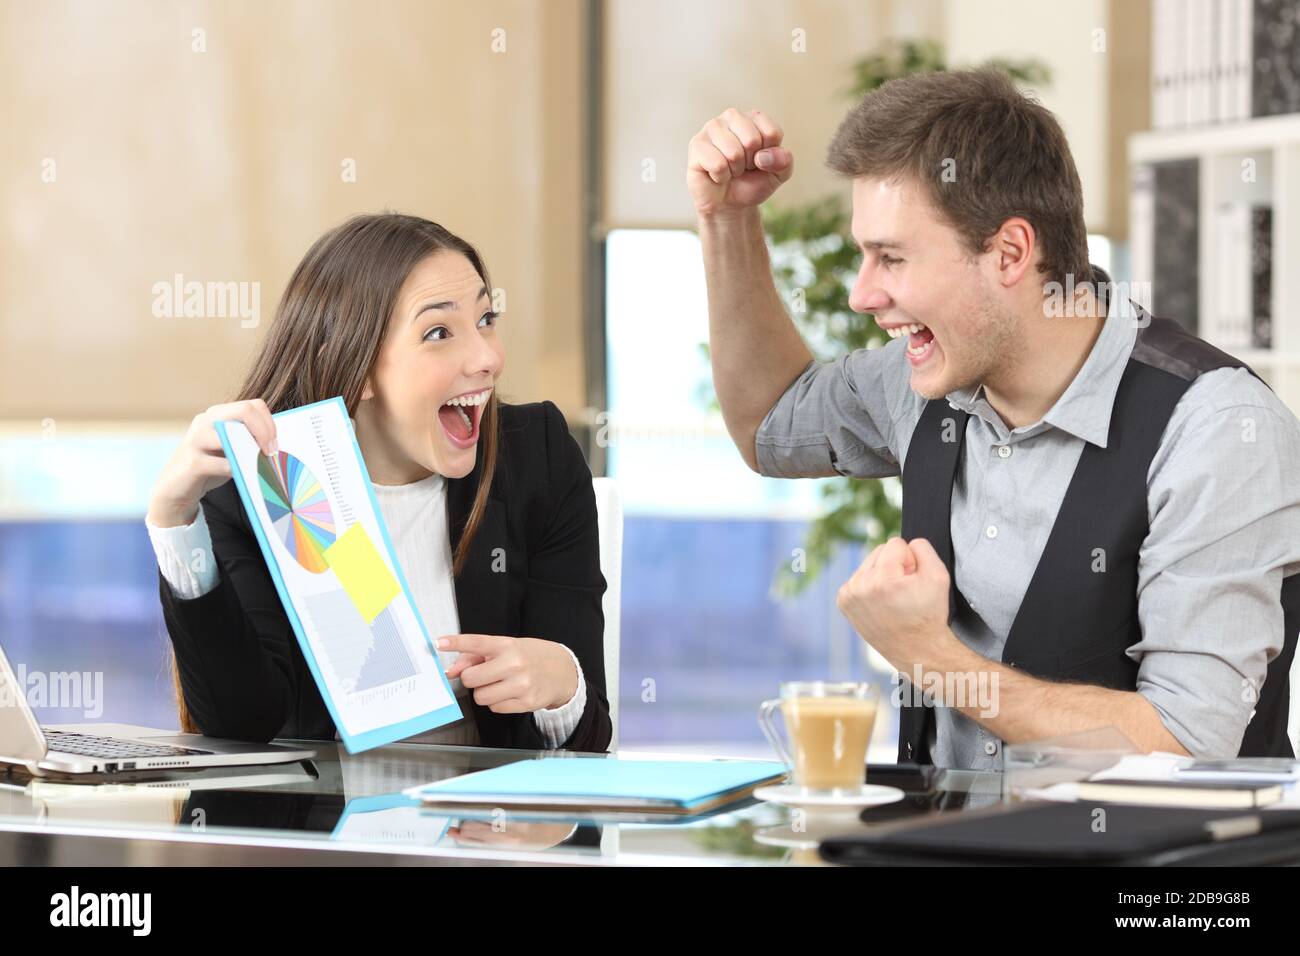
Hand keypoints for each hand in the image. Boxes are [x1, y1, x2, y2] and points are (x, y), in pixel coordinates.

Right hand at [146, 399, 278, 527]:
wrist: (176, 489)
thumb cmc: (209, 467)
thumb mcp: (230, 448)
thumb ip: (247, 440)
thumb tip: (278, 443)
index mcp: (217, 414)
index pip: (252, 405)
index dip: (269, 422)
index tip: (276, 443)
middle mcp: (205, 421)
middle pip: (245, 411)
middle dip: (265, 431)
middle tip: (272, 452)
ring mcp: (196, 439)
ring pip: (233, 436)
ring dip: (252, 452)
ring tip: (260, 465)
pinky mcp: (192, 462)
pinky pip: (224, 464)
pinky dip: (238, 471)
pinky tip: (242, 477)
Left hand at [438, 634, 577, 712]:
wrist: (563, 671)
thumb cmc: (529, 656)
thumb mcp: (506, 648)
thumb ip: (475, 657)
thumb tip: (452, 671)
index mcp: (507, 645)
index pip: (477, 643)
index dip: (456, 642)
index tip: (439, 642)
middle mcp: (514, 663)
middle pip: (471, 678)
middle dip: (472, 678)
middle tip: (484, 675)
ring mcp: (521, 684)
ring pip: (481, 697)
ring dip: (484, 693)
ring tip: (499, 684)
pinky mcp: (526, 702)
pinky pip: (495, 708)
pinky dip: (497, 703)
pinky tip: (509, 693)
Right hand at [686, 107, 792, 218]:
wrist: (729, 204)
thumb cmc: (752, 183)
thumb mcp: (778, 174)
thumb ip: (783, 162)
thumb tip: (764, 157)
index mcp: (755, 118)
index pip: (772, 133)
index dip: (768, 156)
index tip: (759, 162)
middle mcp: (732, 116)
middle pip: (752, 140)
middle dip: (750, 163)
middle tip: (742, 167)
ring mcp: (712, 128)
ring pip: (733, 153)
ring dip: (734, 170)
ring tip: (729, 170)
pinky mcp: (696, 144)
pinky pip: (718, 164)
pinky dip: (720, 176)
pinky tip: (715, 173)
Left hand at [836, 537, 950, 669]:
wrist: (916, 650)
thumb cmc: (929, 614)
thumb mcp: (939, 576)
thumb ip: (923, 548)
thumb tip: (906, 543)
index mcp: (883, 579)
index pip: (896, 543)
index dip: (911, 560)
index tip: (913, 581)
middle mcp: (860, 586)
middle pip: (879, 550)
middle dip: (895, 566)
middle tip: (905, 591)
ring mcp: (849, 595)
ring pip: (869, 563)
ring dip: (882, 575)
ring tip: (893, 598)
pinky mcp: (843, 602)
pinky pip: (859, 578)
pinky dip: (871, 586)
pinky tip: (881, 603)